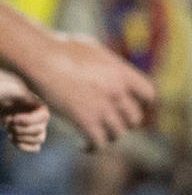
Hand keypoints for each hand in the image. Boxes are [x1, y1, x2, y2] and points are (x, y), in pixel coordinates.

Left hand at [0, 70, 48, 151]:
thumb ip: (23, 94)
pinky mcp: (31, 138)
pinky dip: (23, 146)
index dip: (28, 120)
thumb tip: (34, 101)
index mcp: (40, 106)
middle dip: (19, 129)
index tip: (13, 118)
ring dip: (20, 137)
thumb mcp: (11, 91)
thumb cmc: (3, 94)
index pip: (44, 117)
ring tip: (9, 129)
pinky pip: (35, 148)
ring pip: (39, 140)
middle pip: (39, 131)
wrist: (0, 102)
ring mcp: (38, 129)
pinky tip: (12, 138)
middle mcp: (42, 119)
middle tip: (7, 121)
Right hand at [13, 32, 154, 149]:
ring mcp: (103, 108)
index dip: (143, 104)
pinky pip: (98, 143)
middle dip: (124, 122)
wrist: (39, 57)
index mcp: (122, 74)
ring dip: (107, 136)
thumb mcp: (92, 49)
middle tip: (111, 123)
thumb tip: (111, 69)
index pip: (149, 95)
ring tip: (96, 134)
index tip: (135, 108)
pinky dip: (91, 147)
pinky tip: (82, 145)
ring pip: (117, 134)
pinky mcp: (85, 121)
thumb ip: (107, 63)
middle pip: (134, 119)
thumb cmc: (58, 47)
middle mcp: (118, 92)